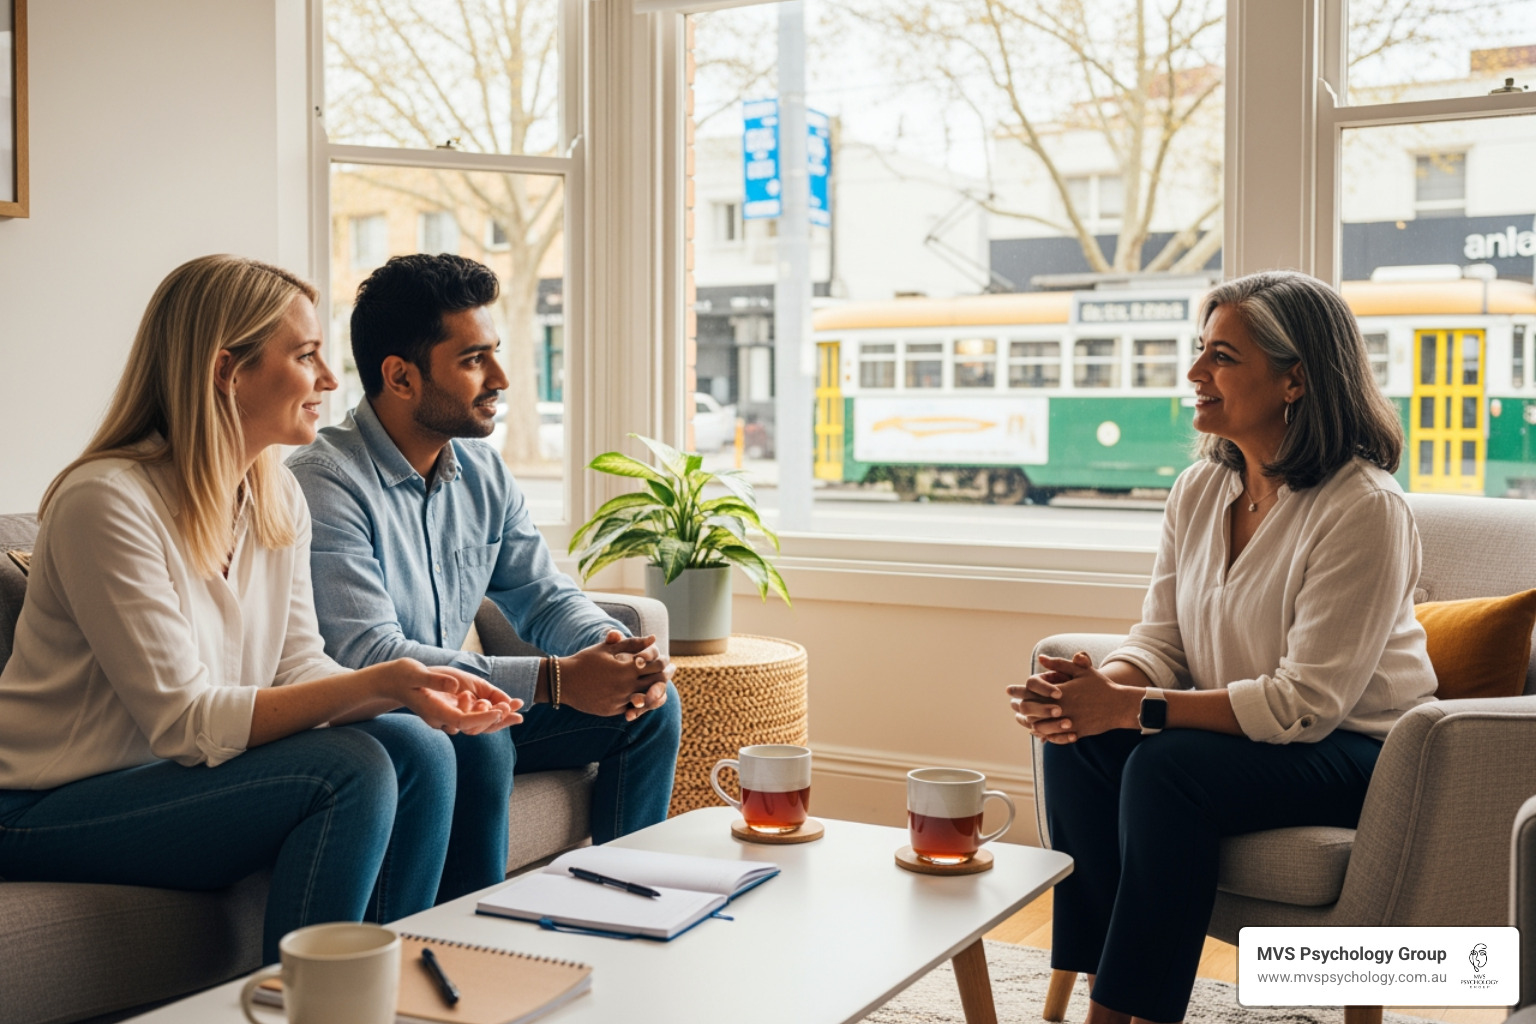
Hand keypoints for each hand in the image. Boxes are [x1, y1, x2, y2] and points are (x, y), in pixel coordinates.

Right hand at [381, 659, 522, 734]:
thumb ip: (435, 681)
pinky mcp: (451, 710)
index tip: (499, 711)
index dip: (482, 718)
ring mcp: (447, 716)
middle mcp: (443, 718)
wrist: (393, 681)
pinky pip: (474, 716)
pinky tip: (507, 704)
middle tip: (517, 713)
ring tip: (518, 709)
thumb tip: (455, 685)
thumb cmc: (402, 675)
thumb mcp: (415, 674)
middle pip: (473, 726)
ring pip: (476, 723)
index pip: (462, 720)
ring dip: (497, 717)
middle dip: (496, 720)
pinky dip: (491, 711)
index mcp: (435, 712)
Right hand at [557, 631, 674, 718]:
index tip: (665, 659)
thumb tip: (653, 638)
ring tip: (659, 685)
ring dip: (655, 691)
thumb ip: (633, 643)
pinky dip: (640, 702)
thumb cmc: (586, 660)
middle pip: (657, 683)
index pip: (657, 665)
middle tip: (670, 671)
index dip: (663, 661)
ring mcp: (619, 701)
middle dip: (665, 676)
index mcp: (627, 669)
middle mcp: (626, 687)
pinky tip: (643, 695)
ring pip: (647, 698)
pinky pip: (632, 707)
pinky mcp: (612, 711)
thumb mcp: (608, 648)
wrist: (563, 681)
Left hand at [1007, 652, 1140, 743]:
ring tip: (1022, 719)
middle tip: (1013, 705)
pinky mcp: (1075, 733)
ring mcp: (1068, 722)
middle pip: (1031, 710)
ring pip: (1040, 726)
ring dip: (1029, 723)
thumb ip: (1060, 664)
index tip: (1009, 690)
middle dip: (1020, 707)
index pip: (1032, 690)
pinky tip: (1039, 731)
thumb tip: (1041, 659)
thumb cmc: (1100, 685)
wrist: (1120, 705)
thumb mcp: (1081, 670)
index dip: (1018, 690)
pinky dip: (1044, 735)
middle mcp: (1062, 707)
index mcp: (1061, 690)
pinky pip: (1054, 737)